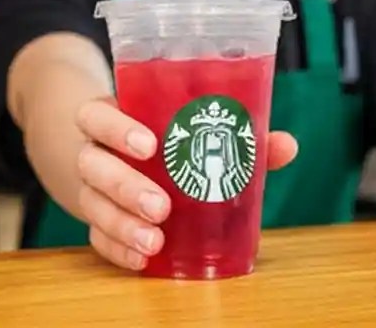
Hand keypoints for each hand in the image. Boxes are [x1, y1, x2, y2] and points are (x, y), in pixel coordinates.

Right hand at [74, 96, 297, 270]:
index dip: (116, 128)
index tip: (150, 146)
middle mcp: (95, 152)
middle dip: (125, 186)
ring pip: (91, 204)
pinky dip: (118, 249)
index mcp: (113, 118)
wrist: (121, 159)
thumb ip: (238, 136)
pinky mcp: (95, 220)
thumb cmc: (166, 139)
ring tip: (154, 241)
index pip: (96, 115)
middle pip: (92, 164)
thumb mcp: (192, 130)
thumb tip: (285, 145)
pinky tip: (143, 259)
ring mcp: (90, 188)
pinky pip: (97, 236)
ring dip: (122, 224)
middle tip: (160, 206)